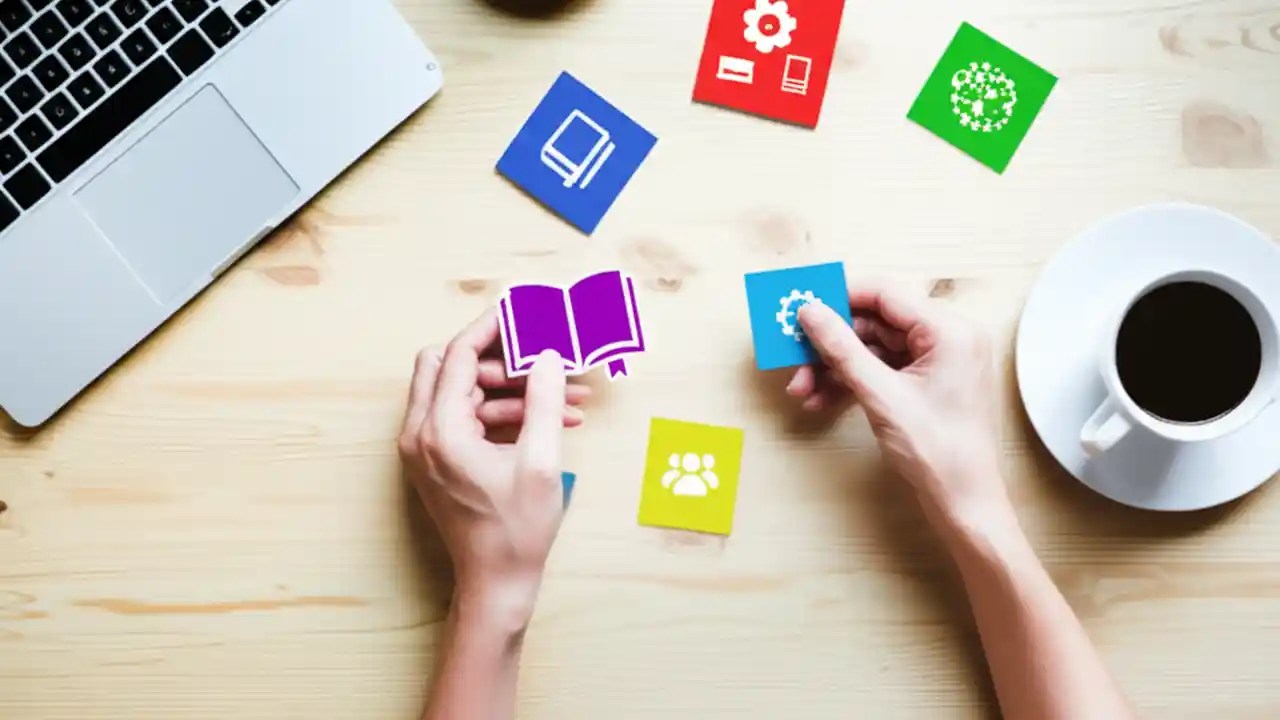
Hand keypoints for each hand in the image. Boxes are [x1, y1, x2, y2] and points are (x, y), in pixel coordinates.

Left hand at [398, 311, 586, 627]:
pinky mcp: (436, 460)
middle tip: (541, 349)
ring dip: (512, 388)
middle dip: (500, 355)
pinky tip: (552, 419)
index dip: (493, 328)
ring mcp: (424, 449)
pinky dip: (504, 412)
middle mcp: (421, 435)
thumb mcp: (542, 462)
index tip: (523, 310)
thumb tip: (548, 353)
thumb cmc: (516, 531)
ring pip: (462, 391)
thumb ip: (544, 400)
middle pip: (449, 365)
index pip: (457, 356)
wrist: (496, 582)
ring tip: (567, 395)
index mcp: (440, 432)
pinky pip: (465, 417)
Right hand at [787, 283, 1007, 524]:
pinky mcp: (925, 382)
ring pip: (872, 348)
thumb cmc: (939, 452)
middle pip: (875, 321)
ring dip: (834, 367)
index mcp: (950, 331)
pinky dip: (851, 382)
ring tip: (803, 389)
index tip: (801, 305)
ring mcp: (937, 361)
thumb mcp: (881, 395)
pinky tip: (821, 400)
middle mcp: (948, 337)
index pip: (885, 294)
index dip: (839, 296)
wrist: (963, 503)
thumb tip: (809, 312)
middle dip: (831, 343)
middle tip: (794, 357)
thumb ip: (842, 349)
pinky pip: (880, 369)